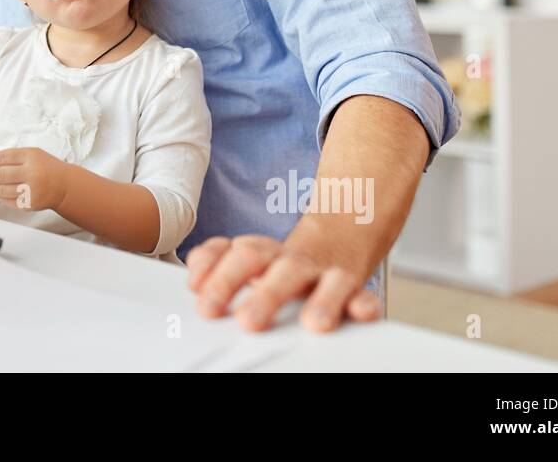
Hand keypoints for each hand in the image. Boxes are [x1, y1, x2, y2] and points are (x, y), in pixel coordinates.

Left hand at [0, 146, 68, 211]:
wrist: (63, 185)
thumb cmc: (46, 166)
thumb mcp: (32, 153)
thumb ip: (12, 155)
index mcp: (31, 157)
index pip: (2, 158)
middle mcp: (31, 174)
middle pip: (0, 174)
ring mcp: (30, 191)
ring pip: (1, 189)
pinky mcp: (28, 204)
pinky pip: (6, 200)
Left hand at [185, 234, 380, 332]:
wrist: (341, 234)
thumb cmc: (285, 262)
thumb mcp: (251, 260)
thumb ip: (218, 266)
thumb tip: (194, 282)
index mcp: (260, 252)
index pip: (232, 252)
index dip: (214, 269)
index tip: (199, 293)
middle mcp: (289, 258)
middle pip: (269, 262)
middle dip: (259, 291)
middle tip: (247, 322)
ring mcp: (323, 269)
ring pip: (319, 277)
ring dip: (320, 300)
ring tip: (314, 323)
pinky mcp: (355, 285)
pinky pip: (363, 293)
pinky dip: (363, 303)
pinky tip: (360, 313)